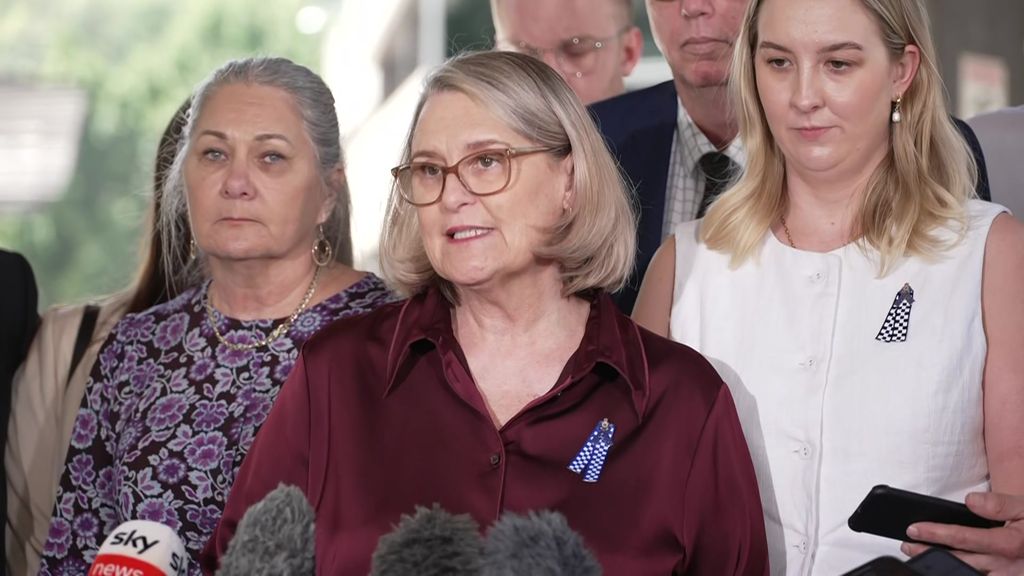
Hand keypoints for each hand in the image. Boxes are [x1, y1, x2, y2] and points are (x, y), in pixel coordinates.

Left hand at [901, 492, 1023, 574]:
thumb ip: (1000, 504)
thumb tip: (971, 501)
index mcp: (1011, 544)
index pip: (966, 539)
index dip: (937, 533)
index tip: (914, 529)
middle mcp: (1007, 566)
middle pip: (960, 562)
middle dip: (930, 554)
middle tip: (907, 546)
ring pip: (967, 575)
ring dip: (942, 568)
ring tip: (919, 559)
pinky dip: (959, 574)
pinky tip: (946, 570)